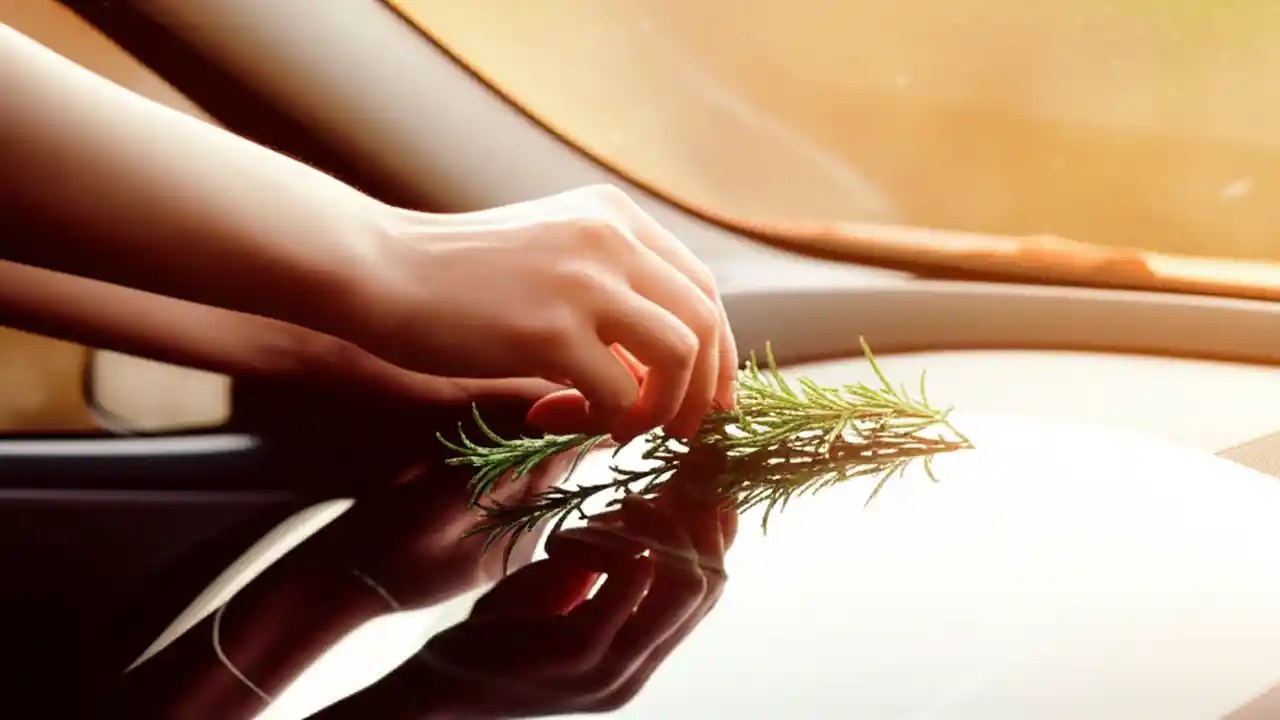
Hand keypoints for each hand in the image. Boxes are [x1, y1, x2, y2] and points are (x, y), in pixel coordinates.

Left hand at [326, 483, 737, 718]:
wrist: (438, 689)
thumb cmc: (499, 635)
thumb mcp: (566, 593)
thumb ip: (611, 565)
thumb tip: (650, 506)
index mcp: (640, 655)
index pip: (711, 586)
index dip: (714, 525)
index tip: (696, 474)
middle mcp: (638, 669)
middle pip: (711, 582)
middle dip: (699, 517)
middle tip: (671, 473)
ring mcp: (613, 670)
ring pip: (686, 585)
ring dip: (663, 525)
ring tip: (627, 502)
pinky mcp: (578, 657)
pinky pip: (631, 588)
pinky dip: (623, 545)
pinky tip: (594, 526)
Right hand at [361, 185, 736, 441]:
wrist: (378, 269)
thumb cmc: (455, 276)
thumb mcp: (548, 259)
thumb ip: (607, 297)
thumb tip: (657, 372)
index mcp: (614, 216)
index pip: (702, 287)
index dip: (718, 352)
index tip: (708, 399)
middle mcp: (611, 236)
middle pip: (706, 320)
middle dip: (706, 389)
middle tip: (684, 431)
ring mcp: (584, 280)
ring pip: (681, 354)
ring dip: (665, 407)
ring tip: (627, 430)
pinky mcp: (551, 328)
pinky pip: (623, 393)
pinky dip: (613, 421)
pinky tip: (569, 418)